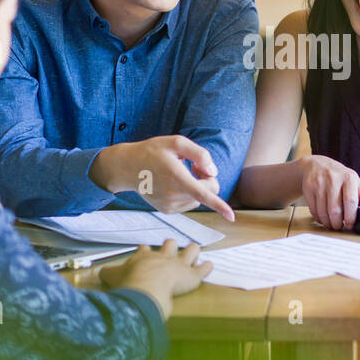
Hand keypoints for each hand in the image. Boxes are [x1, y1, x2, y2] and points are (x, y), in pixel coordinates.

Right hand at [91, 135, 234, 219]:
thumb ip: (200, 154)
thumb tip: (212, 171)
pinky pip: (189, 203)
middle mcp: (173, 195)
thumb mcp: (177, 142)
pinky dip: (188, 193)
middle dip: (208, 179)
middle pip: (208, 192)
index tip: (231, 217)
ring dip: (197, 186)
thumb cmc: (153, 151)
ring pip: (199, 199)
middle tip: (194, 166)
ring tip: (180, 173)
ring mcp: (170, 205)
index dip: (219, 205)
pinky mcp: (167, 210)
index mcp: (177, 177)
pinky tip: (175, 182)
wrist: (127, 167)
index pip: (202, 194)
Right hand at [100, 238, 211, 318]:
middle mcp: (163, 257)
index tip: (144, 250)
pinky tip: (210, 265)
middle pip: (169, 244)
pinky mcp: (192, 275)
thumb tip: (100, 273)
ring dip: (193, 250)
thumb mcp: (111, 276)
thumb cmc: (129, 282)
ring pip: (190, 251)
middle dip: (170, 245)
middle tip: (170, 247)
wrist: (146, 288)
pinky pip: (202, 269)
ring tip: (195, 249)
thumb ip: (108, 273)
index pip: (144, 250)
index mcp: (144, 257)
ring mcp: (179, 264)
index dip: (144, 250)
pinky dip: (207, 267)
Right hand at [300, 155, 359, 229]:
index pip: (350, 201)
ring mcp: (319, 183)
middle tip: (339, 226)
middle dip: (337, 223)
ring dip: (327, 223)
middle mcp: (333, 179)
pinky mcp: (308, 188)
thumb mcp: (351, 178)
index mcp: (347, 177)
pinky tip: (322, 218)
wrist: (315, 164)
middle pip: (335, 210)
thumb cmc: (336, 174)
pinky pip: (313, 210)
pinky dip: (318, 218)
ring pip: (323, 212)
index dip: (351, 217)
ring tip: (331, 224)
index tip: (350, 224)